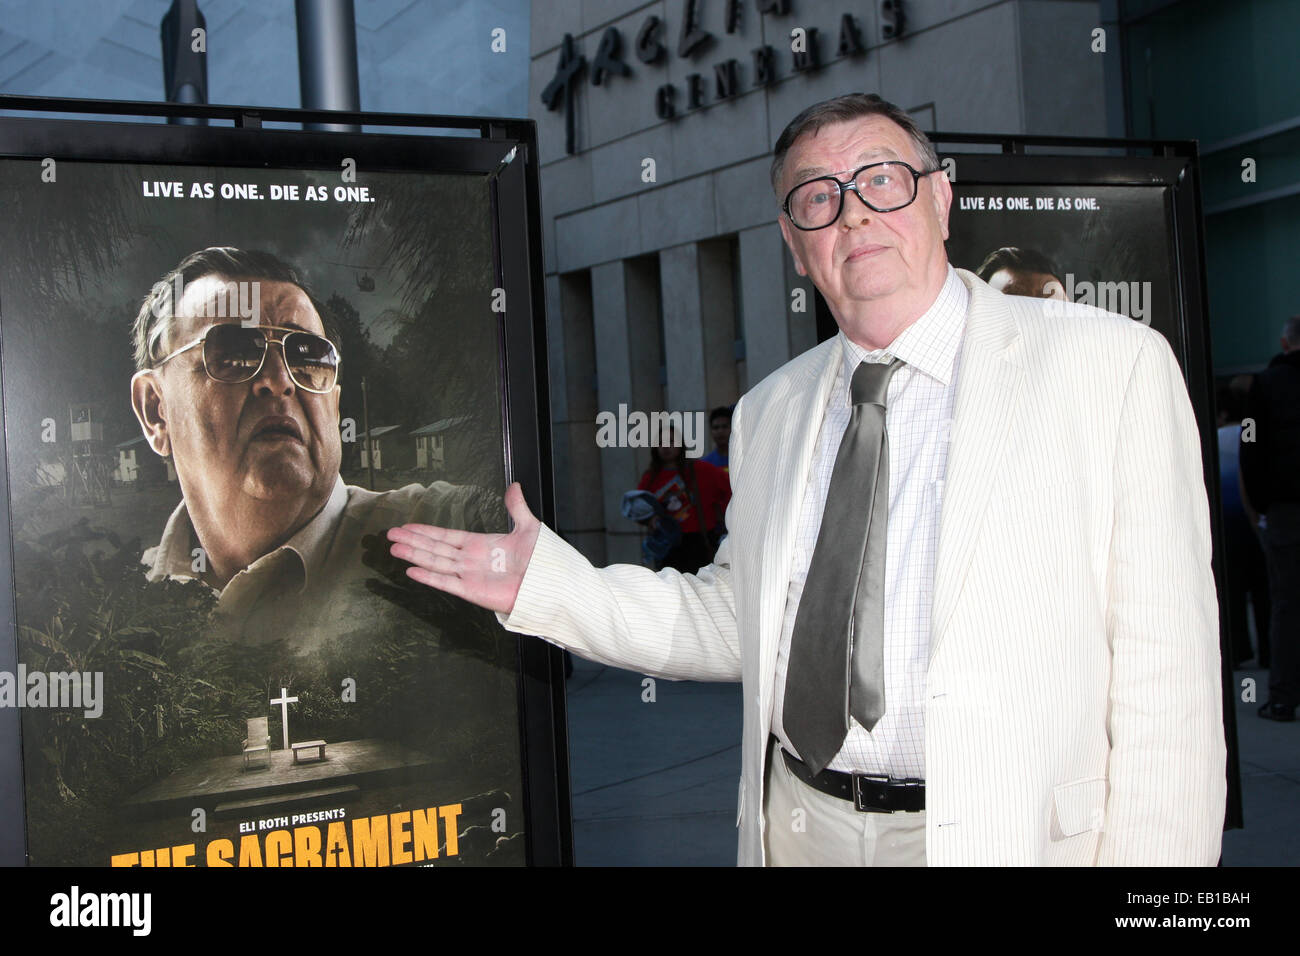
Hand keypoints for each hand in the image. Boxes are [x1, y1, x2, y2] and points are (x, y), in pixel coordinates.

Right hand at [386, 482, 540, 614]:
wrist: (550, 583)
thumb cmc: (542, 559)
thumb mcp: (528, 527)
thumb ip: (517, 507)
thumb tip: (515, 485)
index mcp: (480, 545)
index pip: (447, 536)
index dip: (426, 531)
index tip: (408, 526)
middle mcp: (471, 560)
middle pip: (435, 548)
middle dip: (412, 540)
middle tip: (390, 534)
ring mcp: (470, 575)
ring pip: (436, 563)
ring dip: (414, 555)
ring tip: (394, 548)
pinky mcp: (472, 591)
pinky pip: (446, 582)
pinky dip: (429, 577)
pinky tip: (411, 570)